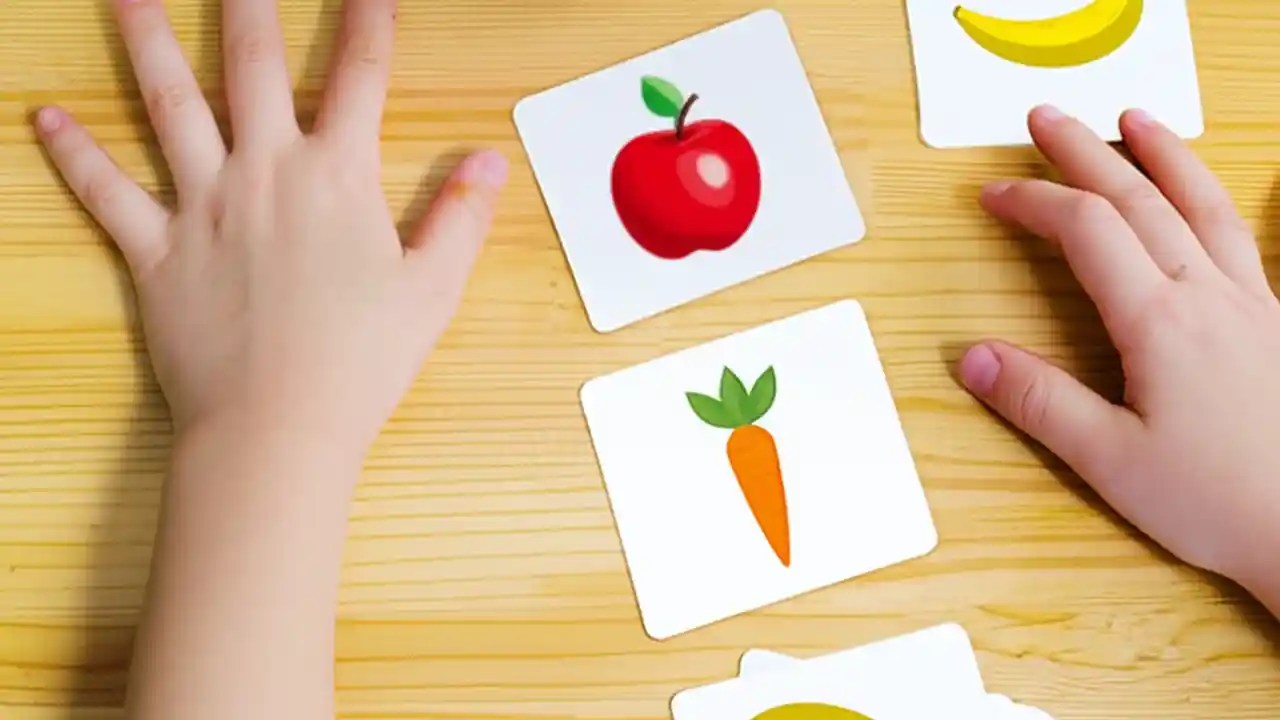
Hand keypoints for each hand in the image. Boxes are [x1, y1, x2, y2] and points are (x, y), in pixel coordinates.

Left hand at [35, 0, 506, 457]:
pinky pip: (106, 192)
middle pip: (253, 66)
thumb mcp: (432, 289)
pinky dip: (74, 154)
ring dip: (147, 42)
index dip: (370, 23)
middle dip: (247, 5)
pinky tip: (45, 118)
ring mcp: (204, 206)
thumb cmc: (361, 362)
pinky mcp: (157, 250)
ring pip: (169, 105)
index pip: (361, 78)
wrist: (278, 425)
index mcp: (338, 178)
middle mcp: (266, 173)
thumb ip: (461, 216)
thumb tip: (490, 162)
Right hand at [960, 106, 1279, 601]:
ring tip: (1134, 120)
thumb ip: (1040, 402)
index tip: (995, 194)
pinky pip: (1240, 236)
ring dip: (1161, 155)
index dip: (1035, 203)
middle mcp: (1207, 297)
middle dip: (1084, 153)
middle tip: (1045, 119)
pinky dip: (1213, 198)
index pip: (1086, 232)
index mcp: (1159, 323)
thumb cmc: (1219, 500)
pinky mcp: (1275, 321)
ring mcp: (1251, 303)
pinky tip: (1207, 198)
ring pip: (1201, 205)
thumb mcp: (1109, 461)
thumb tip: (973, 358)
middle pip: (1139, 199)